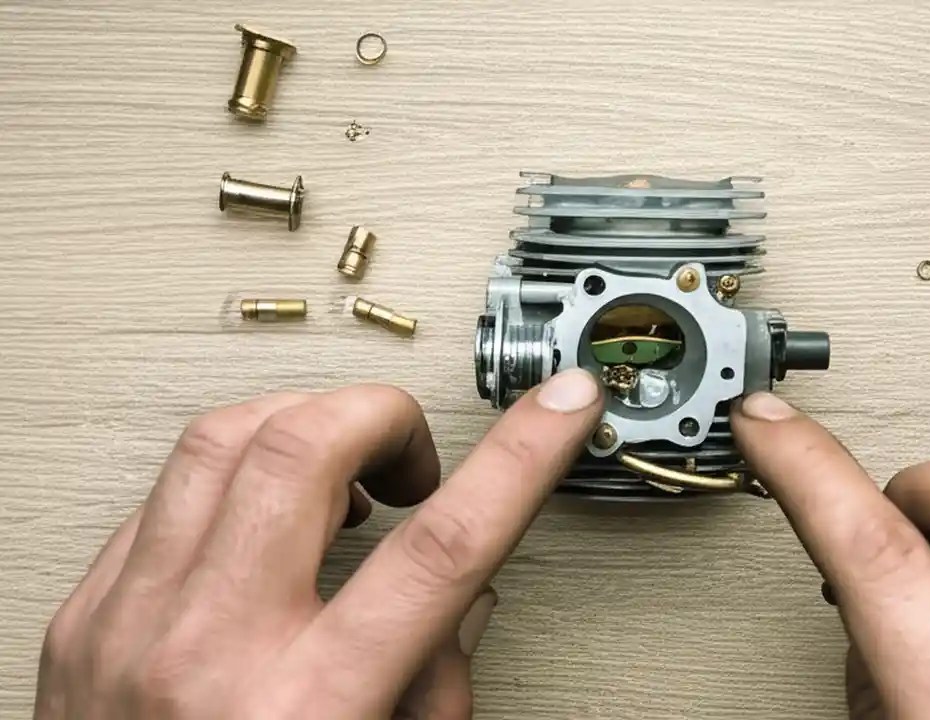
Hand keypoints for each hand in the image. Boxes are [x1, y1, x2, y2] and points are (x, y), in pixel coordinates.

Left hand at [36, 370, 602, 718]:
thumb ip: (435, 689)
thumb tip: (463, 597)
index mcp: (308, 713)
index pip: (442, 549)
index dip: (519, 458)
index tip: (562, 406)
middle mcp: (209, 657)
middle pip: (307, 451)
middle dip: (384, 419)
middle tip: (412, 460)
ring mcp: (130, 628)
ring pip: (221, 443)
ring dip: (303, 429)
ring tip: (340, 478)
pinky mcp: (81, 619)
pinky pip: (165, 495)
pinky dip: (234, 482)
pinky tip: (263, 520)